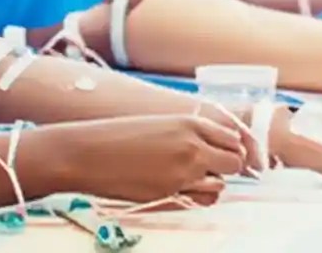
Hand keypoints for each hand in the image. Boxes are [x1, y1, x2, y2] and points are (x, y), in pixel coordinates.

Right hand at [46, 115, 249, 203]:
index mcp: (190, 123)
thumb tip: (210, 146)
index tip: (223, 153)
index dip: (230, 148)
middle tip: (212, 169)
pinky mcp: (171, 192)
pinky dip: (201, 197)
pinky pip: (203, 199)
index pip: (232, 138)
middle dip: (227, 166)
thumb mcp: (160, 125)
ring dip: (212, 182)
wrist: (88, 153)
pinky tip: (187, 191)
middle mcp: (193, 146)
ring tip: (193, 179)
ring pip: (221, 183)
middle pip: (234, 161)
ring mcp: (184, 171)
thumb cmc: (118, 136)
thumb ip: (188, 134)